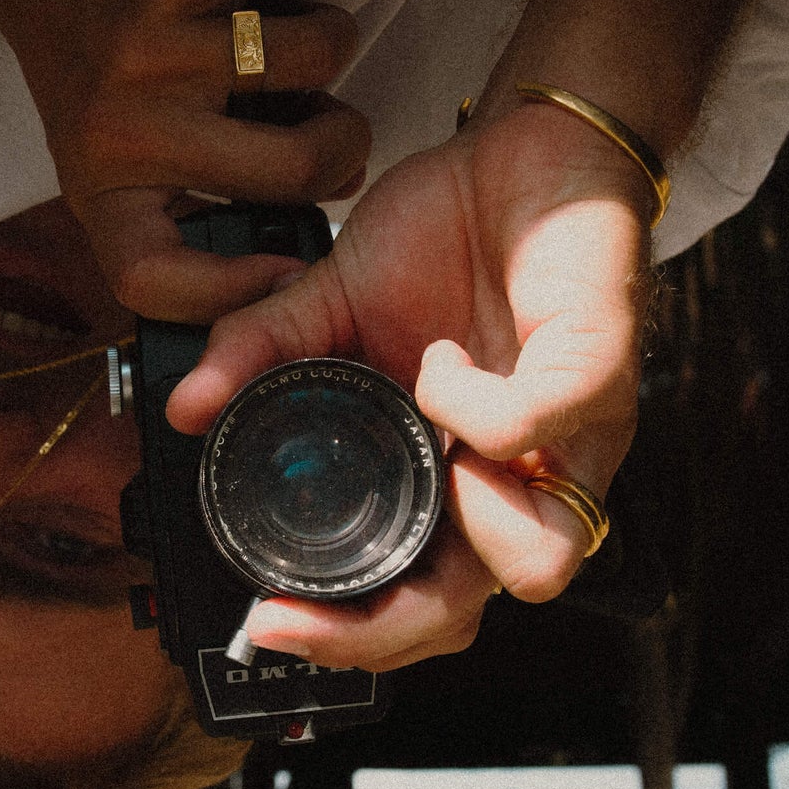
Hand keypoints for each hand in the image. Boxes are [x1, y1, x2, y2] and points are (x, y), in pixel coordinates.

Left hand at [0, 0, 369, 322]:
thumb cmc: (86, 44)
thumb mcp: (110, 144)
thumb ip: (203, 183)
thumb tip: (339, 188)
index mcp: (101, 190)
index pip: (153, 280)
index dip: (232, 295)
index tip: (291, 271)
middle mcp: (123, 130)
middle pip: (294, 169)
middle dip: (347, 140)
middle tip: (338, 119)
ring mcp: (152, 48)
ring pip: (318, 57)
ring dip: (332, 36)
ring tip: (298, 28)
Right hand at [165, 97, 653, 670]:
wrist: (529, 151)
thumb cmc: (448, 236)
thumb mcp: (333, 301)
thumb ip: (262, 353)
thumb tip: (186, 409)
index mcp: (454, 476)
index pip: (417, 604)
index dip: (346, 637)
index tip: (267, 619)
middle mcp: (517, 481)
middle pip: (466, 617)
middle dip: (376, 632)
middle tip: (299, 608)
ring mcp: (571, 441)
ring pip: (544, 562)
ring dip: (458, 526)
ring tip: (417, 450)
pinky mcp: (603, 374)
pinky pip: (536, 430)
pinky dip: (466, 403)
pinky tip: (441, 360)